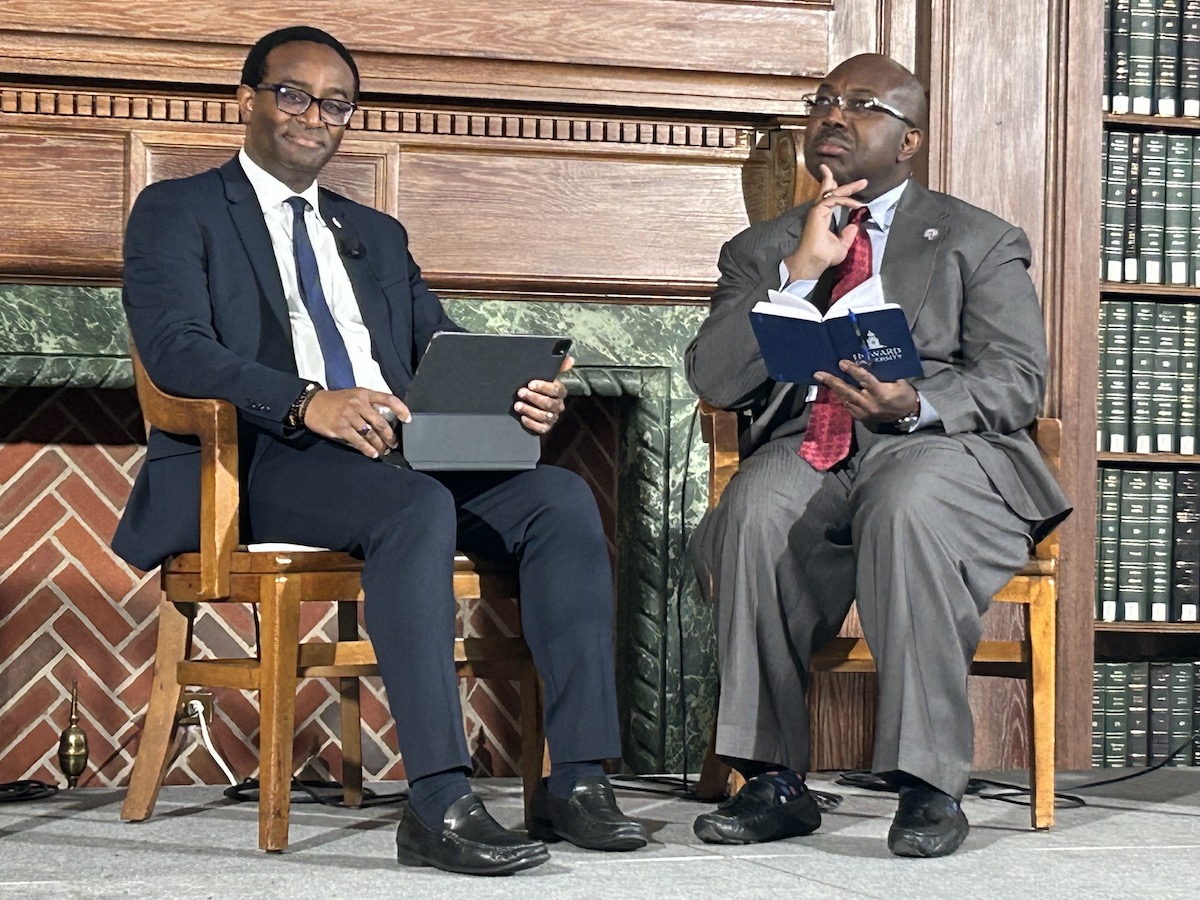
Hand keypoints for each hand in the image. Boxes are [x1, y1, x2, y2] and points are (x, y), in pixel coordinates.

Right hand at [303, 388, 409, 458]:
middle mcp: (358, 404)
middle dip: (390, 435)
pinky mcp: (341, 428)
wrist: (312, 404)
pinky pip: (358, 441)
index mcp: (364, 394)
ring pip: (371, 433)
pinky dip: (367, 449)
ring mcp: (349, 416)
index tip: (408, 419)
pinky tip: (372, 453)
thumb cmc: (335, 401)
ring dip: (380, 444)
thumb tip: (385, 418)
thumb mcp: (354, 395)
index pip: (388, 399)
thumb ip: (369, 403)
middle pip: (381, 422)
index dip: (401, 409)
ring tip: (384, 450)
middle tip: (394, 443)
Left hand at [515, 355, 572, 433]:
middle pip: (549, 403)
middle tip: (521, 392)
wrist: (532, 402)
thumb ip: (558, 367)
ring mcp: (552, 418)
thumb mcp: (548, 375)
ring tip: (517, 405)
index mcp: (560, 392)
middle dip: (534, 398)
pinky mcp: (545, 427)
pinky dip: (531, 423)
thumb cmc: (540, 387)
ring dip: (530, 410)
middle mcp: (558, 406)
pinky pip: (540, 428)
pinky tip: (523, 417)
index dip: (543, 387)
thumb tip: (571, 360)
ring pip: (544, 416)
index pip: (556, 389)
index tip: (531, 384)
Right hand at [783, 164, 868, 282]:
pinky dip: (846, 201)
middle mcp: (820, 210)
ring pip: (833, 191)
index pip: (832, 199)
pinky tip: (857, 205)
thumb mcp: (842, 244)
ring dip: (849, 187)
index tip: (861, 200)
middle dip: (847, 185)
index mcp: (824, 216)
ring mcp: (818, 210)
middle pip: (832, 190)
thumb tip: (854, 225)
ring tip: (863, 183)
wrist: (815, 261)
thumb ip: (848, 234)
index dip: (845, 194)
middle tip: (864, 181)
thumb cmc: (825, 256)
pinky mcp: (818, 211)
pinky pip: (834, 200)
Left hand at [814, 361, 918, 430]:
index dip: (853, 370)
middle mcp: (870, 404)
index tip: (842, 363)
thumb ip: (884, 375)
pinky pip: (848, 407)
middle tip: (819, 374)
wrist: (908, 417)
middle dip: (832, 381)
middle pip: (848, 391)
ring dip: (834, 389)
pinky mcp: (862, 418)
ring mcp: (865, 413)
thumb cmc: (905, 396)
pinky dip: (842, 398)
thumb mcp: (900, 383)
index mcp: (882, 394)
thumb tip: (869, 364)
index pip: (865, 380)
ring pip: (845, 399)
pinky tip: (835, 390)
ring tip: (823, 379)